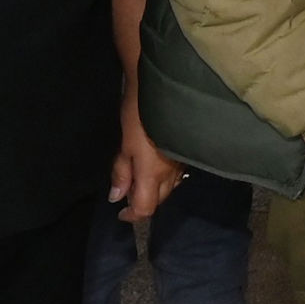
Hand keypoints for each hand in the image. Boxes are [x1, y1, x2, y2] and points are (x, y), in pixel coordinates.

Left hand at [110, 102, 182, 224]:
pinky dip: (164, 178)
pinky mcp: (187, 152)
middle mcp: (171, 173)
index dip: (132, 215)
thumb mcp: (124, 145)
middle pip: (159, 200)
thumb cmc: (138, 116)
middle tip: (128, 192)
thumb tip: (117, 197)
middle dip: (143, 202)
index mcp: (153, 174)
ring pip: (170, 188)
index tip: (121, 213)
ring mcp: (182, 163)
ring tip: (140, 178)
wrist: (163, 89)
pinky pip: (176, 175)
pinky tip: (156, 167)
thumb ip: (121, 173)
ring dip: (154, 189)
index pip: (146, 208)